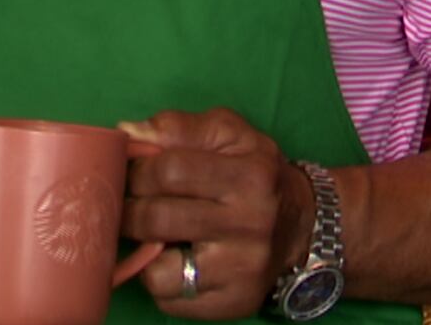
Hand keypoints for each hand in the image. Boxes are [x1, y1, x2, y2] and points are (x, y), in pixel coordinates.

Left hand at [119, 108, 310, 318]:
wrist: (303, 225)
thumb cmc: (255, 173)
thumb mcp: (229, 134)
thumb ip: (179, 126)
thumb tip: (129, 132)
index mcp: (249, 176)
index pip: (169, 171)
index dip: (138, 171)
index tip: (130, 173)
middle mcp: (250, 225)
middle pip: (158, 219)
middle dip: (129, 210)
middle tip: (127, 205)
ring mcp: (243, 269)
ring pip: (160, 271)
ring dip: (143, 252)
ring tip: (150, 235)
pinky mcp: (235, 302)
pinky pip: (171, 301)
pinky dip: (160, 281)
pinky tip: (173, 260)